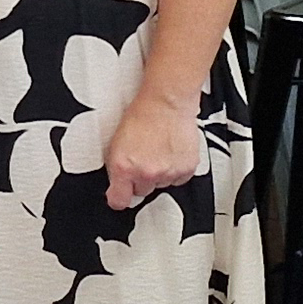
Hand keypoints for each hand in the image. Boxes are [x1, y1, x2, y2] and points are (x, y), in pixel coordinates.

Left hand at [106, 86, 203, 209]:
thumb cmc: (141, 115)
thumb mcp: (116, 142)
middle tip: (142, 160)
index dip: (118, 197)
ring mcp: (167, 173)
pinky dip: (176, 170)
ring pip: (161, 185)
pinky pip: (179, 180)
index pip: (118, 200)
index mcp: (123, 167)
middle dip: (140, 180)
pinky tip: (171, 153)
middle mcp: (146, 173)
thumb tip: (118, 181)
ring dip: (159, 174)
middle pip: (141, 192)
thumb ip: (118, 167)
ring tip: (158, 151)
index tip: (119, 195)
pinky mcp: (186, 169)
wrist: (166, 102)